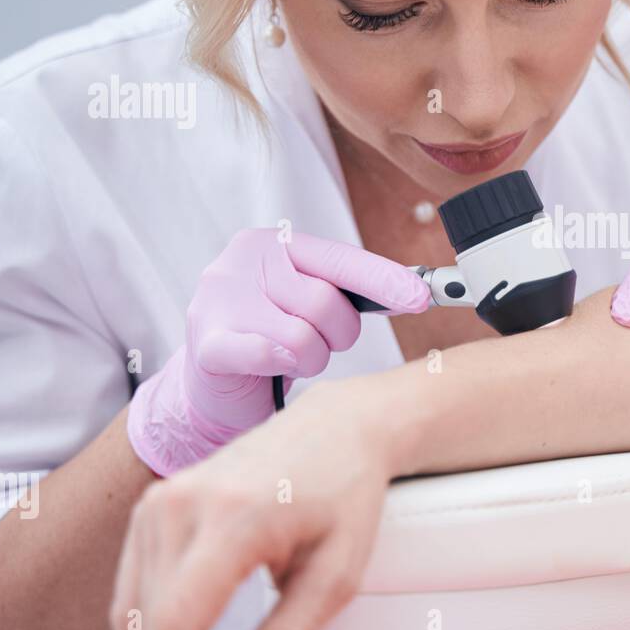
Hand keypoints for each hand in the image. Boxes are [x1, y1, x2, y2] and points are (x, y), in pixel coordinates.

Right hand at [111, 378, 396, 629]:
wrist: (336, 428)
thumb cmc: (345, 495)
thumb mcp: (336, 575)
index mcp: (233, 516)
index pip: (177, 621)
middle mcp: (182, 502)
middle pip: (147, 619)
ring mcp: (160, 499)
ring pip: (129, 606)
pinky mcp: (153, 503)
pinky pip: (132, 582)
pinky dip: (147, 624)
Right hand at [127, 228, 429, 475]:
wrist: (211, 385)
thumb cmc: (271, 338)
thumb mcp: (306, 302)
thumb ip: (347, 291)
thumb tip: (412, 290)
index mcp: (272, 244)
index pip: (340, 259)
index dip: (384, 280)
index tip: (422, 296)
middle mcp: (241, 262)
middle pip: (326, 301)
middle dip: (339, 334)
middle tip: (323, 344)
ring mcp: (219, 299)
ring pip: (304, 336)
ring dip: (313, 359)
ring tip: (294, 358)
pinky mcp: (207, 342)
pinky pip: (271, 353)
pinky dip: (285, 365)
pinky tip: (277, 367)